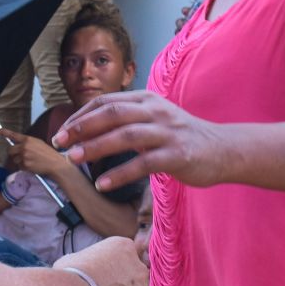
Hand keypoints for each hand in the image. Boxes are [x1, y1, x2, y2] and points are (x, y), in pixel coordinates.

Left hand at [0, 127, 67, 177]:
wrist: (55, 164)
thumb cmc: (48, 154)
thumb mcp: (38, 143)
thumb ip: (27, 143)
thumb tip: (18, 145)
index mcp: (28, 139)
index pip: (13, 135)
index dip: (3, 132)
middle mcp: (24, 147)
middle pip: (10, 150)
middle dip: (13, 154)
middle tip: (21, 156)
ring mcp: (24, 156)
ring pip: (15, 160)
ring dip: (20, 162)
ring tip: (31, 162)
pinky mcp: (25, 165)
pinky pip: (20, 167)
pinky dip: (24, 168)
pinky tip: (32, 166)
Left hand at [55, 90, 225, 189]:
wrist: (224, 150)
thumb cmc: (183, 138)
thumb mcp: (155, 120)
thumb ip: (128, 120)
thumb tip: (88, 130)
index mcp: (147, 100)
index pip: (105, 102)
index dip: (80, 116)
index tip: (61, 131)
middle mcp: (156, 111)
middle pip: (111, 113)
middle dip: (81, 127)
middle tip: (59, 142)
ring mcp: (167, 132)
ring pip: (124, 136)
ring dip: (95, 147)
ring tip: (73, 159)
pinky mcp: (177, 155)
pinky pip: (143, 163)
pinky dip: (120, 174)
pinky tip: (102, 185)